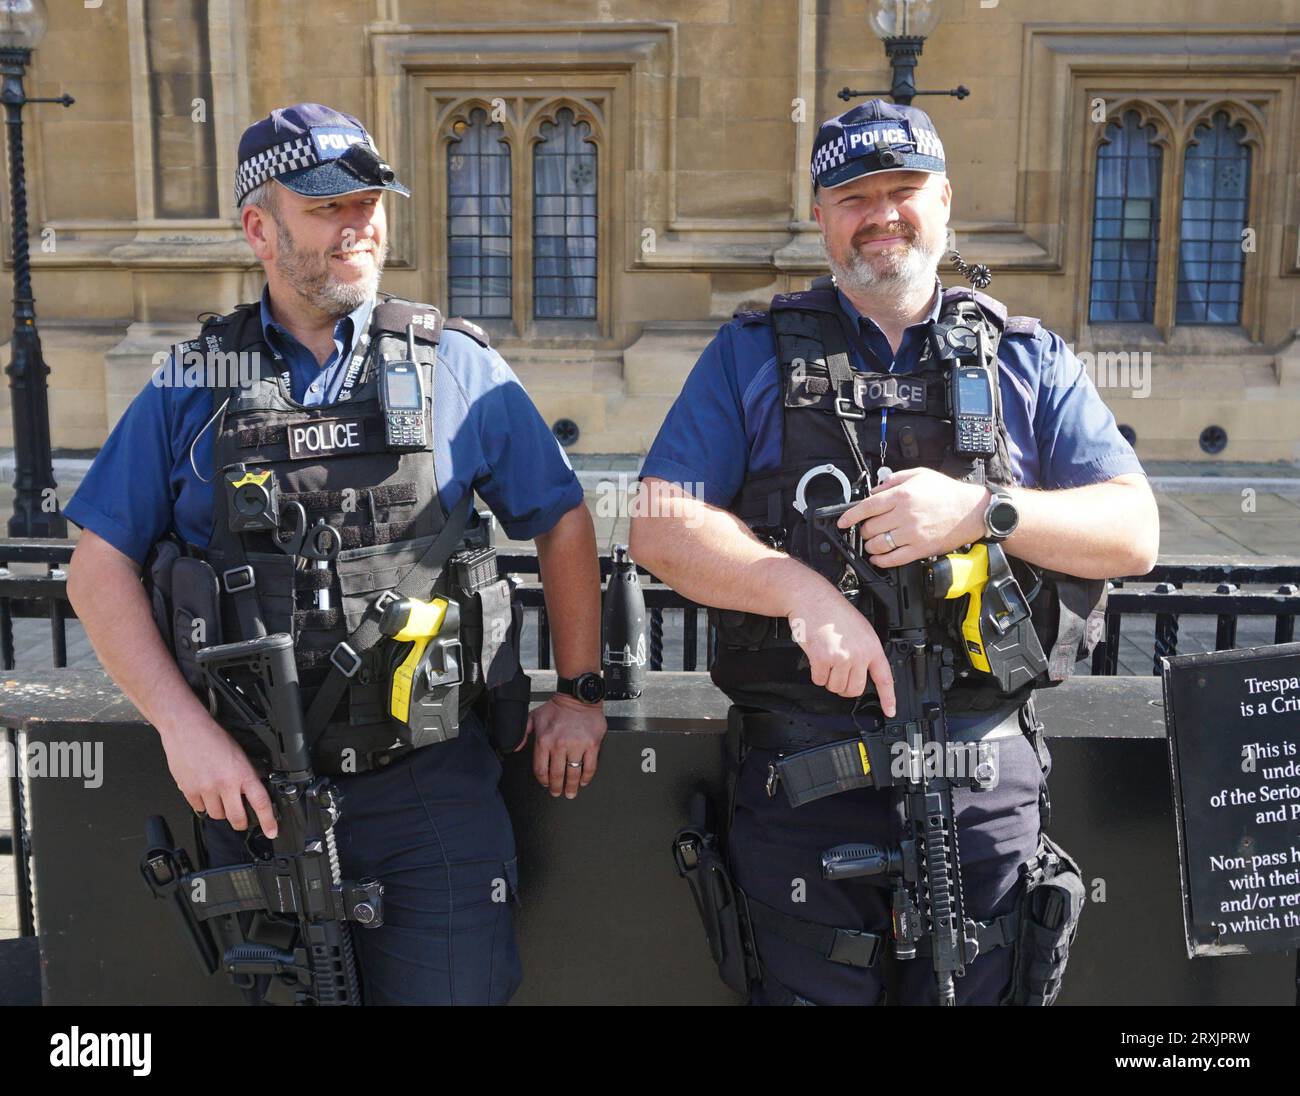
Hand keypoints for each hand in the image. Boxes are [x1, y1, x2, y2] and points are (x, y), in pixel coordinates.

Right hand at [157, 714, 277, 837]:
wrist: (186, 728)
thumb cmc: (212, 737)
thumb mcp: (239, 753)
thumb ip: (246, 772)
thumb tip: (253, 787)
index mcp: (242, 773)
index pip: (260, 802)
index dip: (268, 820)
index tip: (271, 832)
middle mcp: (225, 784)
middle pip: (236, 817)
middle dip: (241, 823)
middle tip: (242, 821)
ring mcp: (206, 789)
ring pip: (217, 815)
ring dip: (220, 811)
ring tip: (220, 798)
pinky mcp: (189, 791)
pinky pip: (199, 809)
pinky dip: (203, 805)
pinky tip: (205, 793)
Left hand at [519, 694, 606, 798]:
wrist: (578, 696)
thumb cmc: (558, 707)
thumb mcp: (534, 717)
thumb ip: (522, 733)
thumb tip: (514, 747)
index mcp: (544, 740)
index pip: (541, 769)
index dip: (543, 781)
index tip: (546, 784)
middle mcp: (560, 744)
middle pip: (557, 775)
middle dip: (557, 788)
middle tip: (558, 793)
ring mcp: (577, 745)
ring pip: (573, 774)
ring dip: (571, 786)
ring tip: (571, 792)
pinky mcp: (592, 744)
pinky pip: (590, 766)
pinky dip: (586, 777)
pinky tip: (584, 780)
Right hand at [786, 582, 895, 716]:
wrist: (813, 598)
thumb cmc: (833, 611)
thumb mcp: (860, 629)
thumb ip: (865, 651)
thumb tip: (862, 673)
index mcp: (872, 646)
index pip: (884, 678)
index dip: (888, 698)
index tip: (890, 711)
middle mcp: (859, 653)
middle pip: (854, 689)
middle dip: (844, 686)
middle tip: (838, 672)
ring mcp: (841, 657)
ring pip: (836, 687)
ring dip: (828, 679)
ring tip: (827, 659)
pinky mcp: (823, 658)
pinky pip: (819, 680)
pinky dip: (816, 673)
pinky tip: (816, 656)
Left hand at [836, 467, 987, 567]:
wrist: (972, 511)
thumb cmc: (947, 492)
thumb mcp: (920, 475)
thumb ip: (893, 479)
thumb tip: (874, 490)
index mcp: (902, 495)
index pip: (867, 507)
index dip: (850, 516)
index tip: (842, 521)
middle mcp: (905, 515)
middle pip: (870, 527)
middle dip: (863, 530)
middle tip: (866, 529)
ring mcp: (912, 534)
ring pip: (878, 545)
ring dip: (870, 545)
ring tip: (872, 542)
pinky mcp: (920, 549)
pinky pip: (893, 559)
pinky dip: (881, 560)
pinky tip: (878, 557)